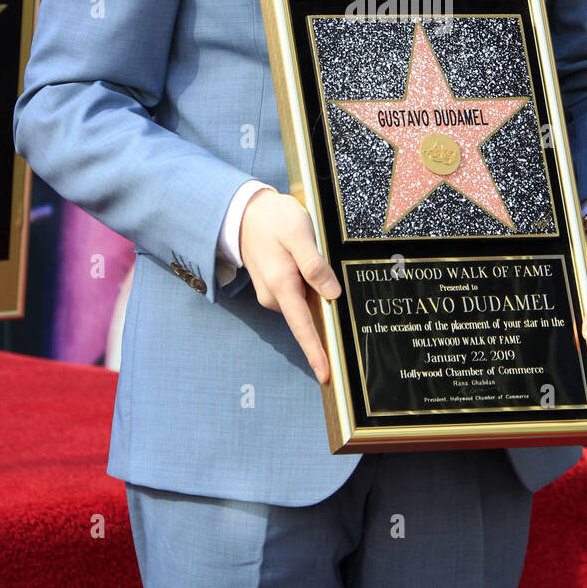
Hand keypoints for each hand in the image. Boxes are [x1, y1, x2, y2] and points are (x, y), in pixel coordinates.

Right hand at [239, 188, 340, 384]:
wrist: (245, 212)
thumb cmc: (274, 219)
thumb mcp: (298, 233)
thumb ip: (314, 264)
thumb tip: (332, 294)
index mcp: (281, 284)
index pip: (302, 326)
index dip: (315, 352)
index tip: (326, 375)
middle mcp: (274, 295)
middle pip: (306, 319)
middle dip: (323, 325)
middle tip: (341, 321)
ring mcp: (272, 293)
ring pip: (302, 306)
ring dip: (316, 300)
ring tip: (317, 268)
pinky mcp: (274, 287)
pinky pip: (296, 297)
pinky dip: (307, 292)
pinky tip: (312, 275)